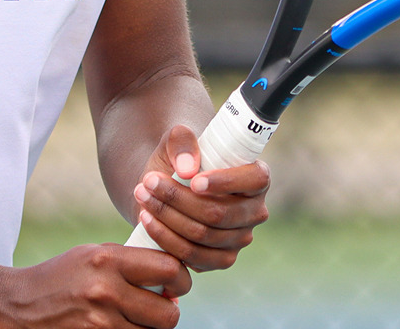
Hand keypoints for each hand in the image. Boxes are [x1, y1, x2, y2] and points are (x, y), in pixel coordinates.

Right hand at [0, 244, 189, 328]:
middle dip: (169, 312)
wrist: (16, 306)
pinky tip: (120, 325)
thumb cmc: (60, 277)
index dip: (181, 279)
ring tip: (135, 316)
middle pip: (168, 313)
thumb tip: (173, 284)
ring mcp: (99, 323)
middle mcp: (105, 291)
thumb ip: (131, 262)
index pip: (169, 269)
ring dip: (149, 328)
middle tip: (161, 306)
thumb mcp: (92, 255)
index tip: (176, 284)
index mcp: (107, 259)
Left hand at [130, 125, 271, 271]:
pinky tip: (146, 218)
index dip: (227, 182)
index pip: (255, 180)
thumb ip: (181, 140)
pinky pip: (191, 255)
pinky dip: (165, 238)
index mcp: (257, 179)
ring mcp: (239, 240)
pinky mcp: (219, 260)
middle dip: (179, 199)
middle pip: (219, 213)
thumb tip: (186, 168)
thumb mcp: (177, 140)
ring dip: (166, 216)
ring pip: (202, 235)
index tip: (194, 181)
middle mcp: (255, 212)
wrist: (167, 187)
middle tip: (148, 181)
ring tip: (142, 195)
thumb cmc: (181, 159)